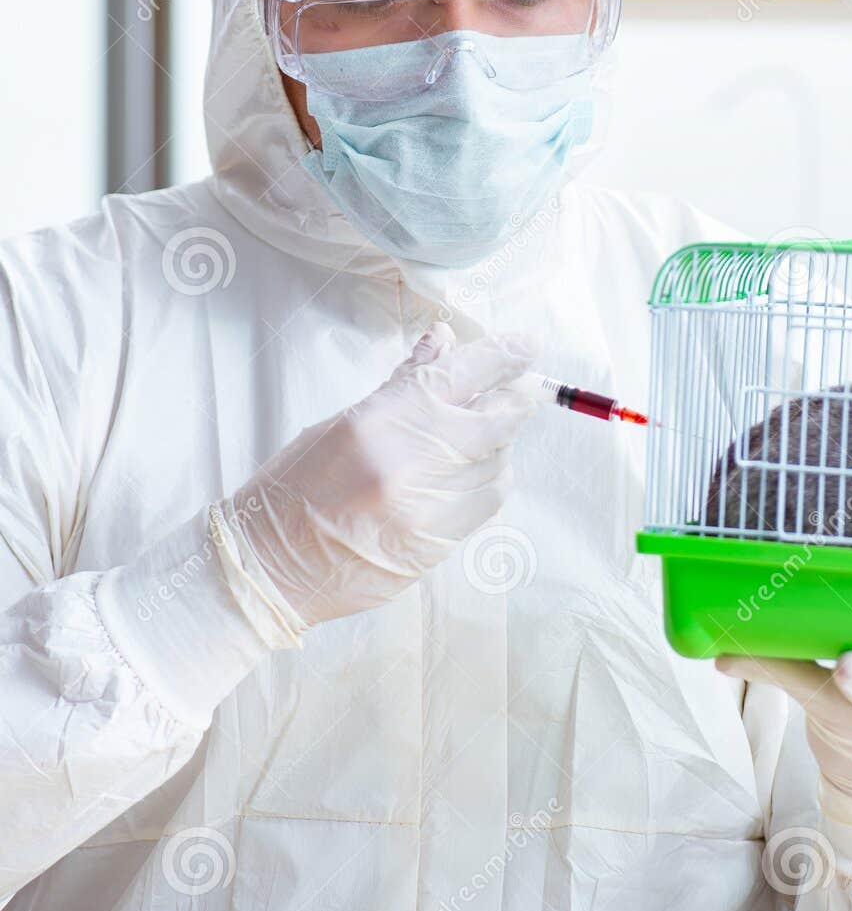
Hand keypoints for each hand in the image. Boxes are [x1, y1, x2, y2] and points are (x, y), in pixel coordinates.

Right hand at [224, 323, 534, 629]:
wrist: (268, 567)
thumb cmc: (290, 491)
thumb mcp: (340, 424)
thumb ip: (403, 386)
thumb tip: (445, 343)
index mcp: (382, 421)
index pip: (461, 374)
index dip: (503, 355)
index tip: (525, 346)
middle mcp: (412, 462)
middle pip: (496, 419)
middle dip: (515, 398)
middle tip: (520, 387)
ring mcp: (429, 508)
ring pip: (498, 462)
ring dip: (499, 443)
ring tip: (482, 435)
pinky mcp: (438, 544)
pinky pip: (487, 502)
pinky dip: (489, 479)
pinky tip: (474, 472)